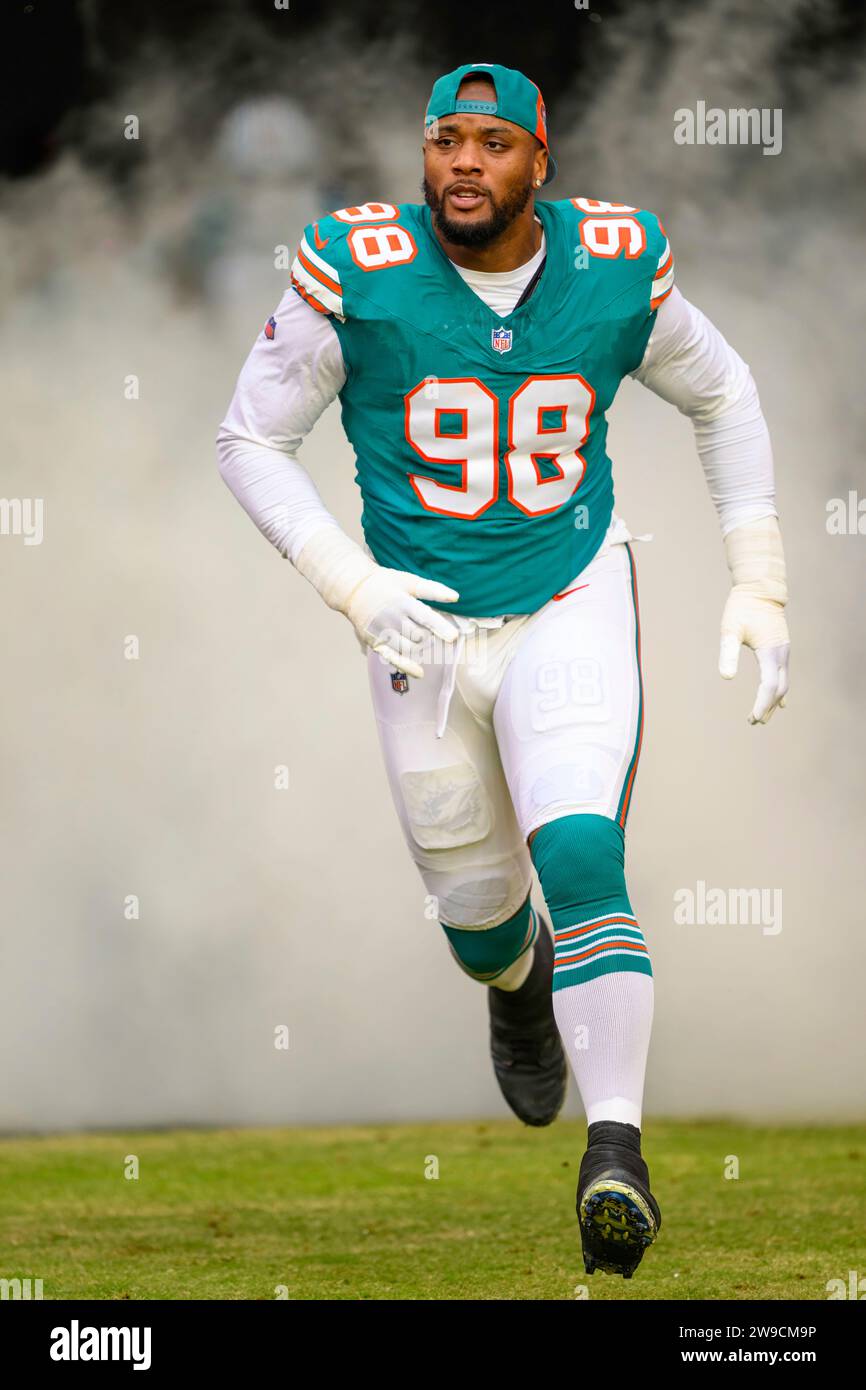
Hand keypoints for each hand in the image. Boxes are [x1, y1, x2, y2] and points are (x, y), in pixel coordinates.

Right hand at [346, 565, 460, 677]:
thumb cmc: (385, 583)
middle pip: (419, 636)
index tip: (453, 637)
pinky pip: (393, 658)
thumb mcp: (408, 581)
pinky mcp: (375, 643)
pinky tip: (419, 672)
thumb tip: (456, 597)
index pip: (425, 617)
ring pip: (409, 649)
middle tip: (429, 631)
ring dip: (421, 648)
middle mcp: (392, 619)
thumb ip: (432, 590)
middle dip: (430, 636)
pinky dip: (407, 666)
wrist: (354, 590)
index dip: (440, 628)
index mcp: (402, 601)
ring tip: (420, 639)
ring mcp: (382, 633)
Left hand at [719, 589, 789, 723]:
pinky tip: (779, 703)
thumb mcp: (730, 629)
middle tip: (752, 722)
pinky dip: (779, 692)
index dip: (763, 704)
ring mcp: (783, 652)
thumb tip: (726, 677)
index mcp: (771, 652)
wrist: (759, 588)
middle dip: (767, 707)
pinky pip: (783, 676)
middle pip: (779, 689)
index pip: (770, 686)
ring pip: (783, 684)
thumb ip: (728, 652)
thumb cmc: (742, 607)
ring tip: (760, 717)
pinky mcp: (780, 649)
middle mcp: (781, 654)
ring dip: (772, 702)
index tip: (753, 718)